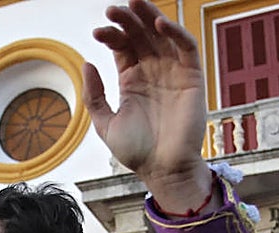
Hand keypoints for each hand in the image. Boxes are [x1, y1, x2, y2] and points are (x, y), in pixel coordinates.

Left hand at [82, 1, 209, 209]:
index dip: (111, 35)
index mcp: (132, 80)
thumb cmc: (137, 152)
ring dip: (149, 16)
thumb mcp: (105, 124)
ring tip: (134, 3)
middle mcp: (153, 72)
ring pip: (162, 34)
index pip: (122, 46)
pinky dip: (175, 31)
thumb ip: (94, 96)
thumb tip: (86, 63)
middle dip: (127, 19)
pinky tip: (158, 24)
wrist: (163, 170)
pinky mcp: (192, 77)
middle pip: (141, 34)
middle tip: (113, 9)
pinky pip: (186, 47)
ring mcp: (173, 73)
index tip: (99, 32)